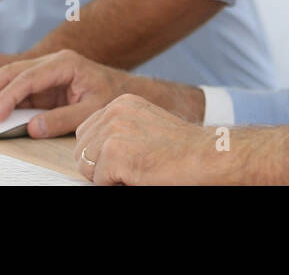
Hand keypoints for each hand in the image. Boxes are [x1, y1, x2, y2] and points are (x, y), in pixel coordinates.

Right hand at [0, 49, 132, 137]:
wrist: (124, 90)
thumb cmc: (111, 96)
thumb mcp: (91, 111)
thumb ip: (62, 120)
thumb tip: (31, 128)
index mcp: (65, 63)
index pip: (29, 77)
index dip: (9, 96)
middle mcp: (51, 62)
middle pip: (13, 71)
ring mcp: (46, 72)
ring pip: (11, 77)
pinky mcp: (43, 84)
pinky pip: (18, 89)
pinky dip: (3, 99)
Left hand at [74, 94, 227, 184]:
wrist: (207, 156)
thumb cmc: (184, 148)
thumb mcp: (147, 125)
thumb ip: (120, 129)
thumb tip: (92, 152)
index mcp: (121, 102)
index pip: (87, 131)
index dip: (99, 153)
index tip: (123, 160)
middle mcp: (114, 111)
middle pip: (81, 148)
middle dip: (97, 165)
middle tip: (129, 169)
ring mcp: (113, 131)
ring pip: (85, 165)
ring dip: (105, 176)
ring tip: (135, 172)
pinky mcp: (114, 154)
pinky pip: (98, 181)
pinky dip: (115, 186)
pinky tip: (139, 176)